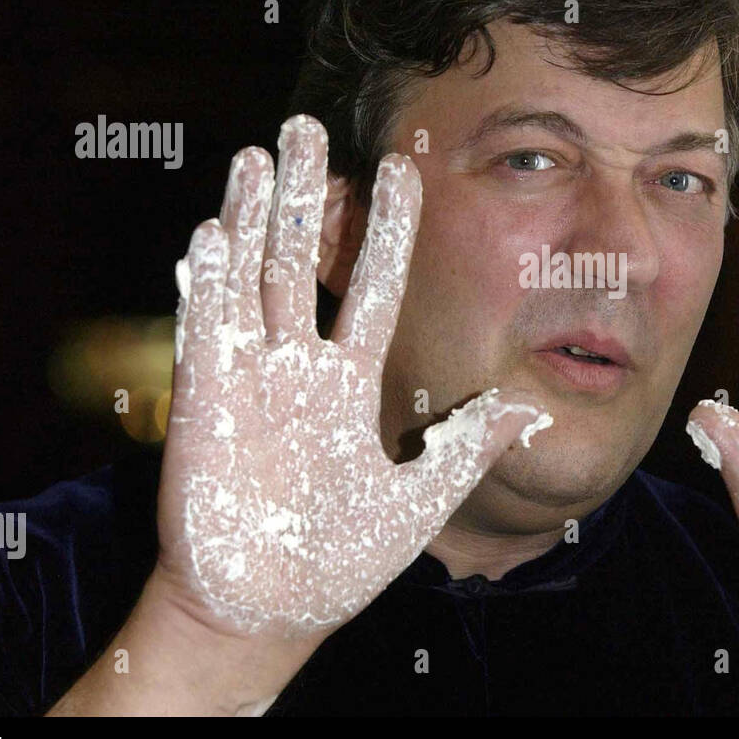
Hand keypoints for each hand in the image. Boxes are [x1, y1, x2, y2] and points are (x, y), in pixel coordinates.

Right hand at [155, 115, 550, 641]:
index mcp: (349, 384)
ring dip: (254, 219)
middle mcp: (298, 369)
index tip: (404, 171)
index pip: (373, 288)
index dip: (387, 231)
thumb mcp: (419, 498)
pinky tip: (216, 230)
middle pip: (303, 263)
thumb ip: (466, 448)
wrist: (271, 611)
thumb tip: (533, 408)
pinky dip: (210, 284)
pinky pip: (208, 335)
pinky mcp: (205, 406)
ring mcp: (249, 382)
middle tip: (311, 128)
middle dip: (307, 197)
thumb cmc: (342, 558)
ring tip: (262, 155)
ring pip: (252, 282)